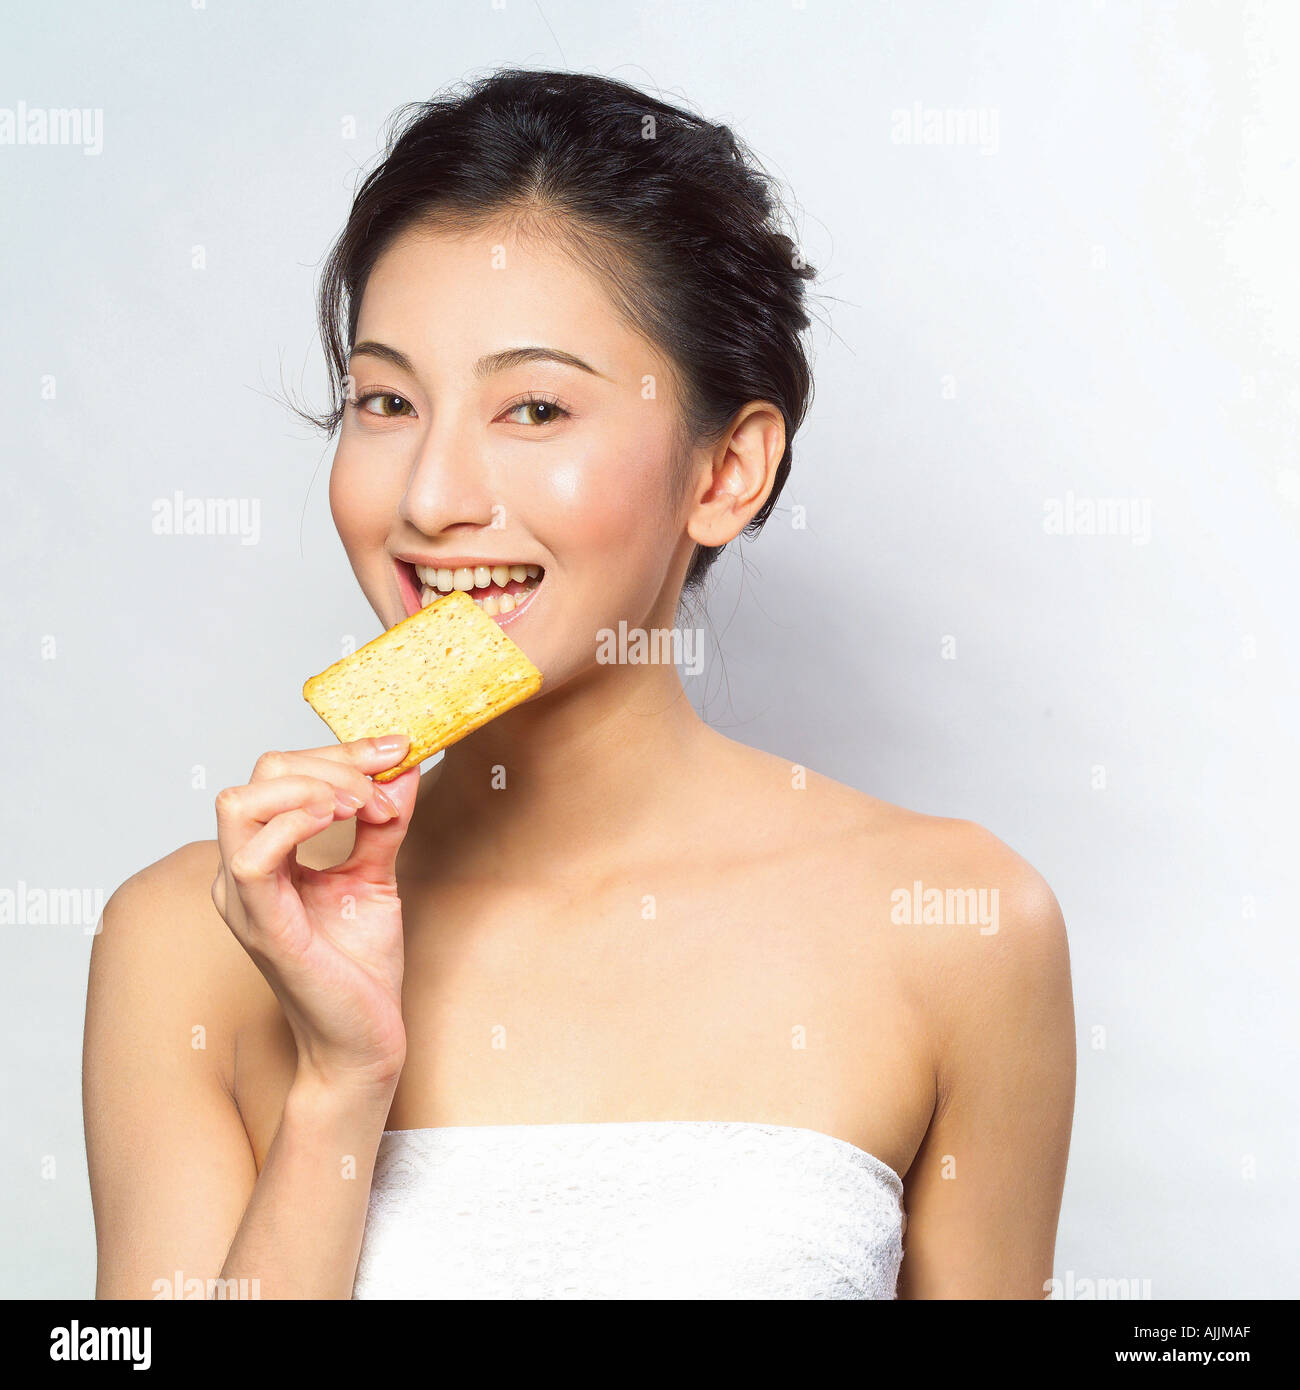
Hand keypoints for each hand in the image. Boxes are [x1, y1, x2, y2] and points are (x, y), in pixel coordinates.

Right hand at [210, 736, 418, 1094]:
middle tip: (384, 790)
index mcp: (264, 856)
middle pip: (263, 773)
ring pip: (242, 802)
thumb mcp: (378, 875)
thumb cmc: (360, 968)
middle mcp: (241, 872)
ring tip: (363, 807)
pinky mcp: (263, 926)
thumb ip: (384, 820)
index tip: (398, 750)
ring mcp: (245, 899)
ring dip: (314, 787)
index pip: (282, 773)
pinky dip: (297, 822)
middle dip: (333, 762)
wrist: (365, 1040)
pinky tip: (340, 821)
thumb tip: (404, 765)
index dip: (341, 750)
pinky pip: (253, 856)